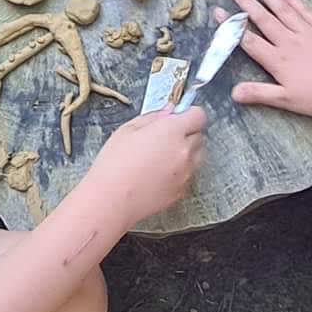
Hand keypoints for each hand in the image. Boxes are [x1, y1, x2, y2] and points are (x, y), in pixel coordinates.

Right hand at [74, 107, 207, 225]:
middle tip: (164, 137)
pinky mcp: (182, 190)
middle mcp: (185, 151)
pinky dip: (181, 172)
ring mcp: (186, 173)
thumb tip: (168, 112)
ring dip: (186, 152)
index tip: (179, 116)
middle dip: (186, 133)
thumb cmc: (115, 164)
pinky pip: (189, 175)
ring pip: (197, 156)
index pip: (199, 115)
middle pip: (199, 135)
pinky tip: (159, 173)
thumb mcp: (128, 130)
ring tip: (161, 157)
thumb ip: (153, 117)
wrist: (112, 200)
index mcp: (172, 131)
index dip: (189, 114)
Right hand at [225, 0, 311, 117]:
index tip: (218, 11)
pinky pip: (301, 8)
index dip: (231, 25)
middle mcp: (287, 41)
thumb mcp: (286, 100)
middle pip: (261, 17)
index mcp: (276, 59)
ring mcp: (304, 31)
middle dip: (245, 0)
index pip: (248, 39)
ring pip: (280, 8)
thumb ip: (259, 93)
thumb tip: (233, 93)